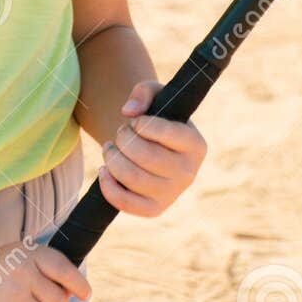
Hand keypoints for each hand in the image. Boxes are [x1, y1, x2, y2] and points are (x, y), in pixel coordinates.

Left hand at [98, 80, 207, 217]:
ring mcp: (172, 194)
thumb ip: (144, 92)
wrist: (156, 150)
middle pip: (145, 156)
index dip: (142, 124)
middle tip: (121, 133)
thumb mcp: (156, 95)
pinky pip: (125, 202)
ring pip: (132, 177)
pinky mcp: (154, 209)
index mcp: (196, 145)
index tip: (135, 121)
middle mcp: (189, 172)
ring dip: (112, 157)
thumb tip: (129, 112)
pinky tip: (105, 169)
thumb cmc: (157, 119)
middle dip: (123, 139)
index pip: (166, 133)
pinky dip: (107, 184)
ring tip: (110, 148)